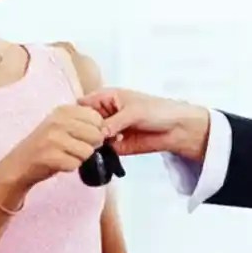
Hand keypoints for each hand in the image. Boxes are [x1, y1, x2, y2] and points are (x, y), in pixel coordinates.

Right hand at [0, 104, 108, 191]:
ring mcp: (54, 139)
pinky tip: (60, 163)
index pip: (96, 117)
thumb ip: (83, 124)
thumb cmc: (45, 145)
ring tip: (67, 156)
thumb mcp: (61, 126)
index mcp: (63, 110)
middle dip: (91, 146)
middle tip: (77, 150)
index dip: (97, 130)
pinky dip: (71, 167)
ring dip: (80, 158)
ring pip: (88, 151)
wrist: (19, 164)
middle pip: (96, 135)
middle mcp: (58, 121)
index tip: (87, 138)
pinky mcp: (51, 156)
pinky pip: (76, 164)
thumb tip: (109, 131)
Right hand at [78, 88, 210, 160]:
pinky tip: (102, 154)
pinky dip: (100, 153)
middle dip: (83, 131)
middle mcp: (105, 114)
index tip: (74, 124)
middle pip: (84, 123)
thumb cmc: (158, 110)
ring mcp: (109, 130)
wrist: (177, 129)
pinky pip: (102, 150)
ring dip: (91, 143)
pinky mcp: (116, 145)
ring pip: (91, 138)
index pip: (83, 104)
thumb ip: (112, 123)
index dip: (77, 114)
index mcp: (106, 98)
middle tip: (85, 139)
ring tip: (94, 147)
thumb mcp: (132, 112)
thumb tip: (95, 135)